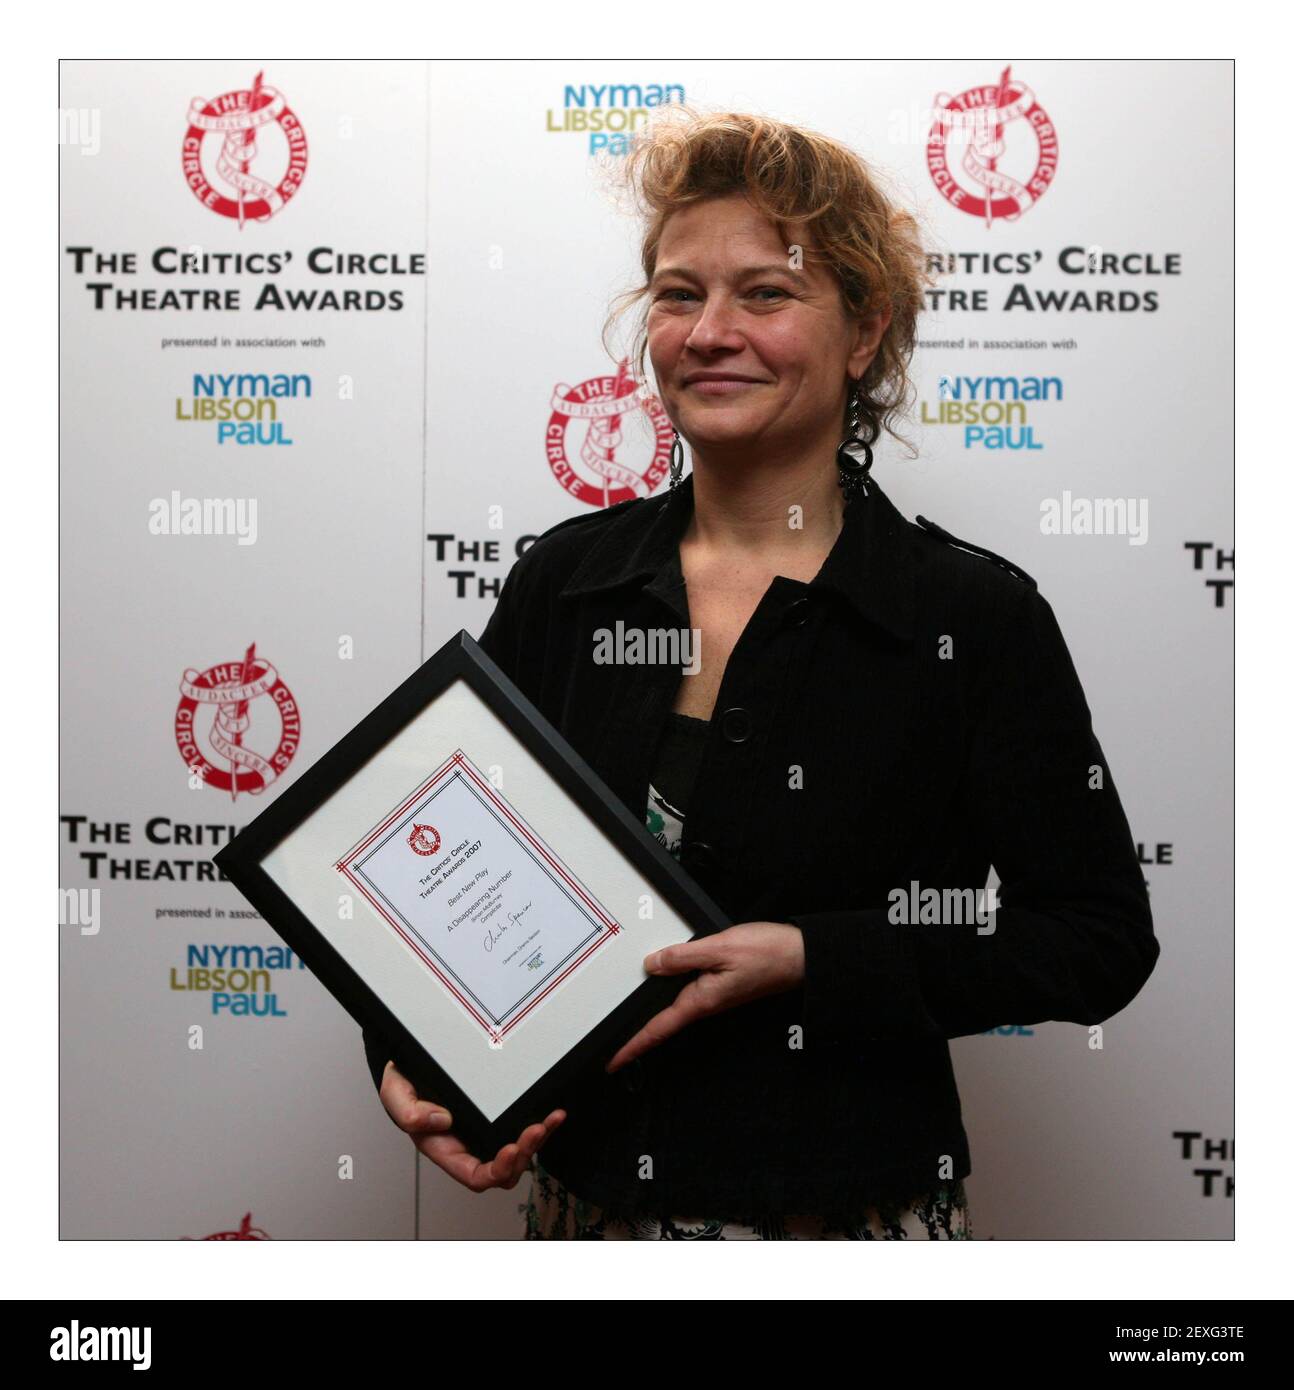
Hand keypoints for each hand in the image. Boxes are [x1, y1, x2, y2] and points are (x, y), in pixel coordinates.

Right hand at [377, 1059, 565, 1191]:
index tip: (510, 1150)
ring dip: (538, 1140)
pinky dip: (543, 1124)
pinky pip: (524, 1126)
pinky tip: (554, 1114)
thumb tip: (442, 1120)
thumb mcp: (396, 1094)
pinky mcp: (500, 1112)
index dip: (496, 1170)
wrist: (412, 1059)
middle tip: (535, 1130)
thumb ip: (409, 1112)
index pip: (475, 1175)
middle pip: (504, 1168)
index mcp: (445, 1149)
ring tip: (549, 1121)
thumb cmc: (405, 1083)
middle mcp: (469, 1144)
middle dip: (524, 1153)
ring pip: (520, 1150)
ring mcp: (487, 1129)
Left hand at [604, 921, 804, 1073]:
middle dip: (637, 1037)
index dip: (633, 1046)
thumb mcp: (720, 948)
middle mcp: (705, 1003)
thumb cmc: (767, 953)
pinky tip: (660, 985)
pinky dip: (667, 993)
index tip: (612, 1062)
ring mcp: (713, 996)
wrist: (801, 956)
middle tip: (611, 1049)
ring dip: (651, 1017)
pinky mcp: (720, 985)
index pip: (658, 1028)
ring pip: (674, 1007)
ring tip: (627, 1024)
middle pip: (663, 1023)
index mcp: (701, 1000)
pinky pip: (686, 991)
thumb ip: (683, 956)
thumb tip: (652, 964)